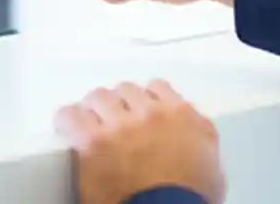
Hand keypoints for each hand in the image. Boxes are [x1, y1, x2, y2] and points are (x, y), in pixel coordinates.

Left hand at [55, 80, 224, 203]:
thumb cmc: (192, 199)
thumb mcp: (211, 165)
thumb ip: (197, 137)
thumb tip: (187, 134)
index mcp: (181, 116)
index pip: (157, 87)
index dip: (145, 100)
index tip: (140, 112)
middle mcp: (150, 113)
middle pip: (125, 90)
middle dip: (119, 105)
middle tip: (114, 122)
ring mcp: (120, 125)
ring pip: (98, 97)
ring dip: (94, 110)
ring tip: (90, 124)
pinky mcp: (93, 142)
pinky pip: (70, 115)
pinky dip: (68, 120)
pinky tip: (69, 128)